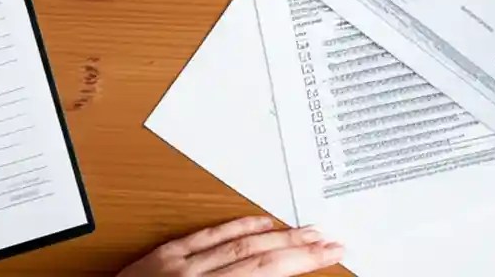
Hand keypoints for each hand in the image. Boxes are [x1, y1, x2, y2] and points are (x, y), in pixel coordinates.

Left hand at [117, 216, 343, 276]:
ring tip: (306, 230)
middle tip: (330, 240)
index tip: (332, 252)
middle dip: (300, 247)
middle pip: (259, 255)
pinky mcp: (161, 258)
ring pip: (237, 242)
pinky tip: (259, 223)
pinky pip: (205, 235)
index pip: (268, 273)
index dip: (305, 261)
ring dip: (276, 234)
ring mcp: (176, 266)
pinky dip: (236, 225)